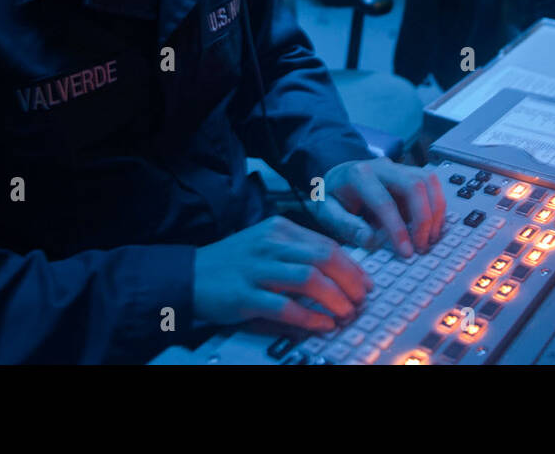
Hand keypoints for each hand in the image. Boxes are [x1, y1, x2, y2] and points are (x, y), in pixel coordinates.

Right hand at [192, 215, 372, 331]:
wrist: (187, 275)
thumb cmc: (233, 263)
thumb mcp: (265, 245)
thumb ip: (297, 253)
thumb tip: (338, 273)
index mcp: (279, 229)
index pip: (327, 244)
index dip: (352, 266)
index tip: (366, 283)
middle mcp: (270, 244)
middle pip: (324, 257)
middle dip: (350, 280)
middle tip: (362, 299)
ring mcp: (256, 269)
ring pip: (308, 278)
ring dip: (334, 298)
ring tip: (347, 313)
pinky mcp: (244, 295)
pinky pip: (284, 306)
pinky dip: (308, 317)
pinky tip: (323, 325)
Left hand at [307, 157, 446, 258]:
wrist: (337, 178)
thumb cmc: (333, 196)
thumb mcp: (326, 212)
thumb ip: (346, 226)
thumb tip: (371, 240)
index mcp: (358, 175)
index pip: (385, 202)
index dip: (398, 229)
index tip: (406, 252)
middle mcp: (382, 166)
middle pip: (414, 185)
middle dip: (423, 219)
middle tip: (422, 246)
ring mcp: (398, 167)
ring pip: (428, 181)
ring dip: (435, 211)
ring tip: (431, 238)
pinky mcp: (410, 173)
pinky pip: (432, 184)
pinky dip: (437, 205)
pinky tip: (432, 226)